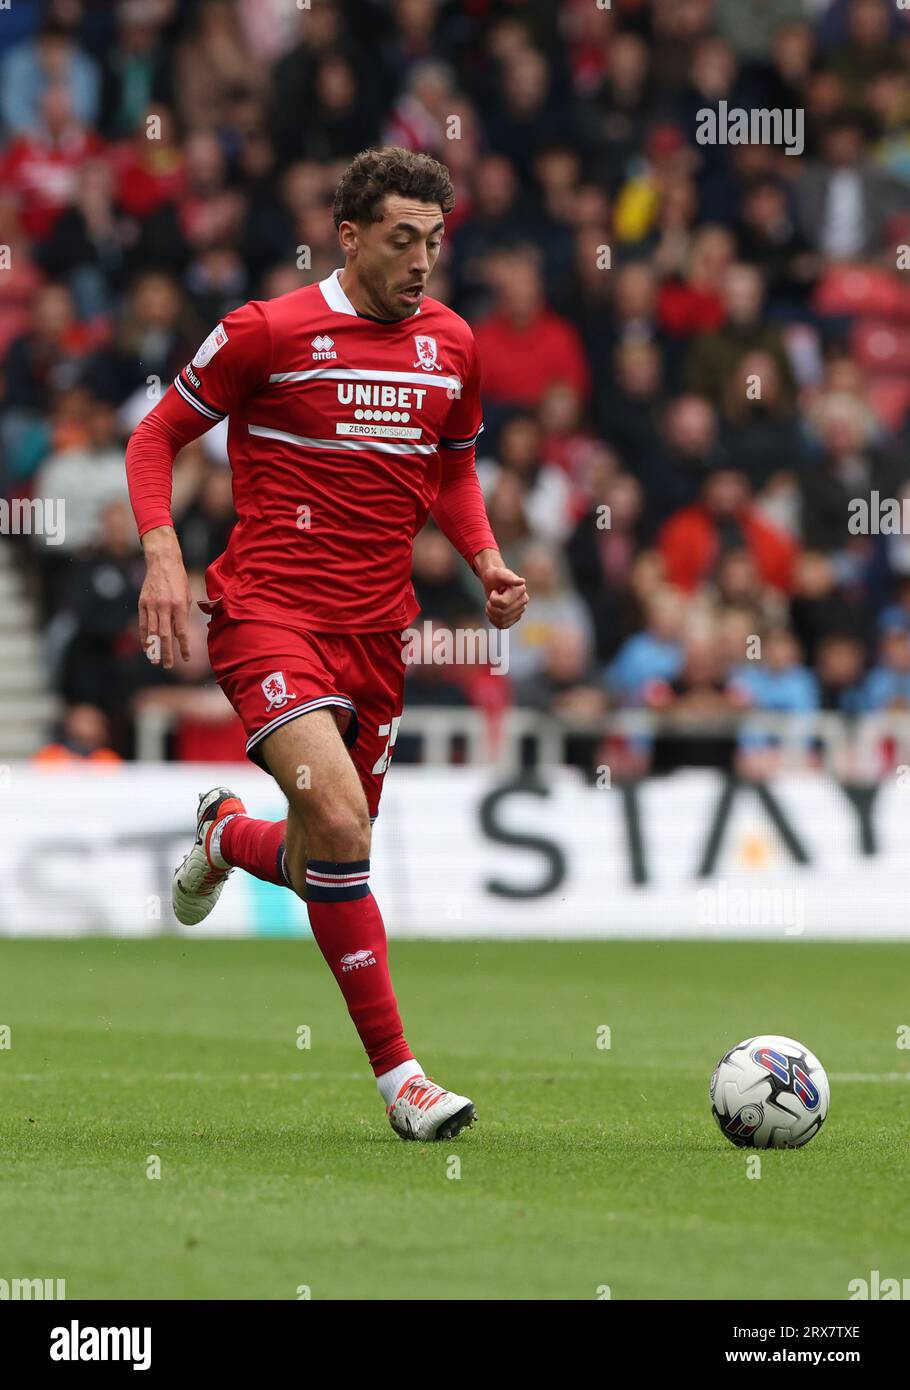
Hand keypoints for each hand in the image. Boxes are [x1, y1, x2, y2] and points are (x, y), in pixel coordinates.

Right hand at [138, 526, 191, 668]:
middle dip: (166, 652)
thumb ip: (183, 615)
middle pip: (164, 635)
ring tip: (155, 660)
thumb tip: (178, 634)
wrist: (162, 562)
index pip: (181, 631)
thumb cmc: (179, 580)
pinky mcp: (142, 603)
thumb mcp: (187, 596)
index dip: (183, 647)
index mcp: (179, 605)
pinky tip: (145, 647)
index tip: (186, 658)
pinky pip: (142, 623)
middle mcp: (164, 607)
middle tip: (167, 666)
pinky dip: (143, 637)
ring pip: (151, 631)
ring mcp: (151, 605)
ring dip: (153, 648)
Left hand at [474, 549, 527, 629]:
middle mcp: (523, 602)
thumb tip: (522, 581)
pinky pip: (502, 626)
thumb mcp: (499, 574)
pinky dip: (494, 621)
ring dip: (491, 613)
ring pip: (501, 621)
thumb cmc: (495, 576)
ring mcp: (520, 611)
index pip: (503, 603)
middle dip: (491, 606)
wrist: (493, 581)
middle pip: (502, 613)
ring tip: (491, 604)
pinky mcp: (514, 618)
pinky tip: (492, 612)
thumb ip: (510, 577)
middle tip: (491, 598)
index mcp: (521, 590)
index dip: (493, 599)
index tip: (494, 591)